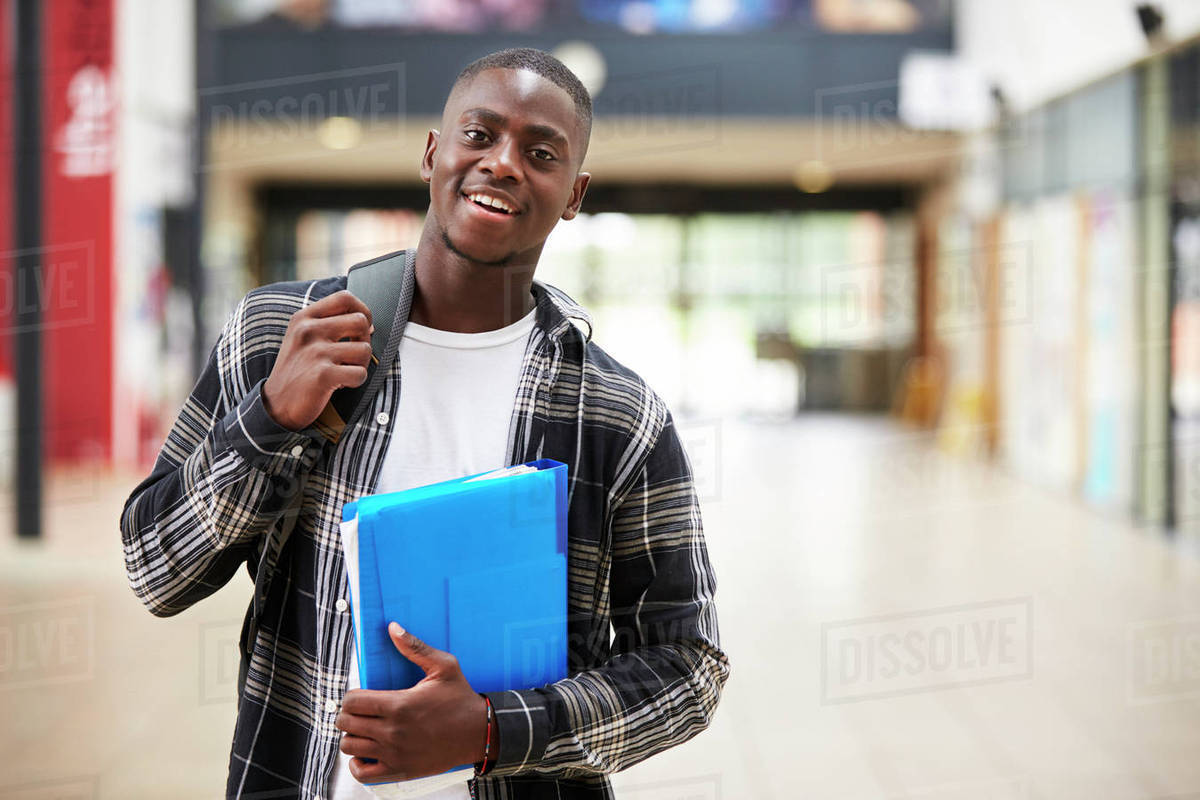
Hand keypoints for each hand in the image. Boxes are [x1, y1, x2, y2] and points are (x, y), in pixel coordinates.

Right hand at [262, 290, 373, 429]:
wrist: (276, 405)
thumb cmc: (297, 370)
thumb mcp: (302, 338)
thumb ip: (328, 324)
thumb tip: (368, 323)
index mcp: (304, 318)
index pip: (345, 298)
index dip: (362, 310)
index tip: (360, 328)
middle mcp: (308, 331)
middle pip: (360, 321)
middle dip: (365, 340)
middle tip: (352, 354)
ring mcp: (315, 352)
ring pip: (365, 349)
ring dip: (361, 364)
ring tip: (344, 370)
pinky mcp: (322, 375)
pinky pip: (360, 373)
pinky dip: (356, 381)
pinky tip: (340, 384)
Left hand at [336, 622, 490, 783]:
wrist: (478, 733)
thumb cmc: (461, 699)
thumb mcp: (444, 667)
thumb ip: (415, 648)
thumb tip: (393, 628)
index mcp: (400, 705)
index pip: (352, 701)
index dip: (352, 696)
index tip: (362, 695)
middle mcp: (393, 731)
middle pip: (346, 723)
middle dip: (348, 714)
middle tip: (362, 711)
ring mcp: (394, 754)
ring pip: (349, 746)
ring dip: (352, 736)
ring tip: (365, 728)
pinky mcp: (399, 771)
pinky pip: (361, 773)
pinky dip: (357, 763)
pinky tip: (368, 751)